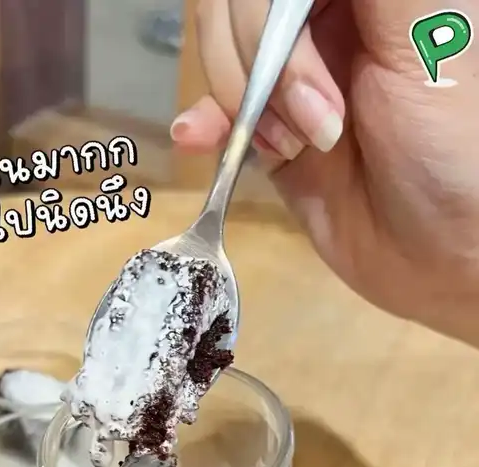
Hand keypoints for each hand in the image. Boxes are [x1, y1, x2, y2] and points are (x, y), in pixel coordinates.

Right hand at [173, 0, 478, 347]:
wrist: (444, 256)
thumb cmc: (454, 150)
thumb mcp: (425, 39)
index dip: (272, 7)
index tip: (298, 44)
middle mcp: (325, 25)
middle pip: (240, 6)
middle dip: (262, 62)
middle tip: (319, 122)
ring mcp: (292, 83)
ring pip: (221, 52)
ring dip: (239, 99)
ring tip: (295, 147)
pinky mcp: (271, 136)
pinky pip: (216, 113)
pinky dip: (204, 121)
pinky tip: (198, 137)